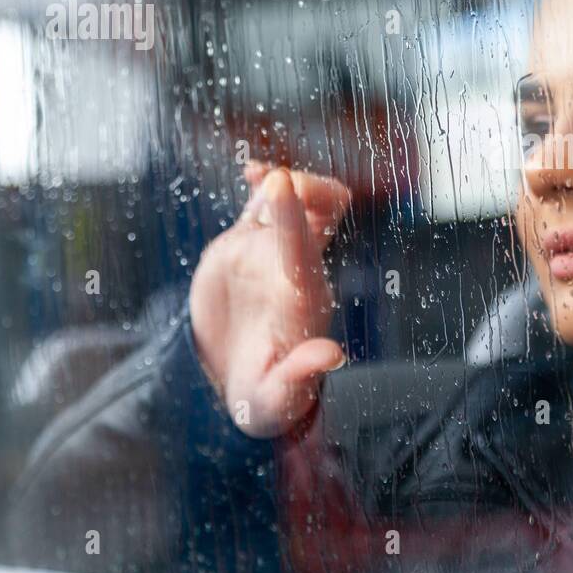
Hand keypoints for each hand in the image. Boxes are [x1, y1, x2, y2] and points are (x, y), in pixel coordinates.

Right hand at [189, 163, 351, 436]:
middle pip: (318, 213)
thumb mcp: (274, 401)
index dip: (291, 217)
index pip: (301, 250)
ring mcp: (274, 252)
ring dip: (283, 182)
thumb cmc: (264, 400)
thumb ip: (298, 378)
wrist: (238, 385)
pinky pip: (265, 202)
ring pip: (297, 199)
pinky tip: (252, 171)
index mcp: (302, 301)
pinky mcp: (250, 243)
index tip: (278, 184)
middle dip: (302, 189)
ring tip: (260, 175)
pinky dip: (264, 181)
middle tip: (274, 179)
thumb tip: (333, 355)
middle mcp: (295, 268)